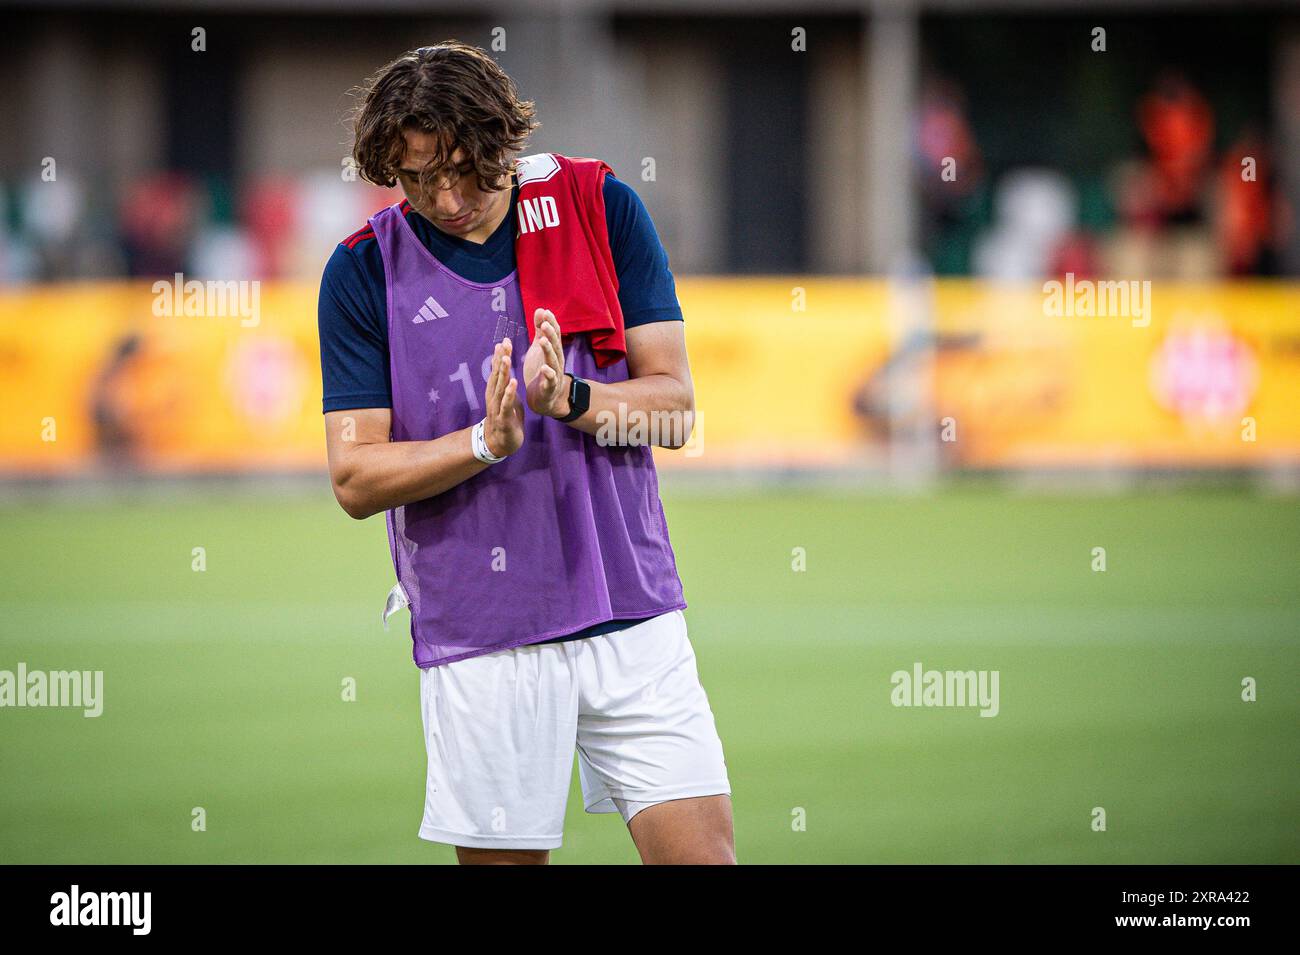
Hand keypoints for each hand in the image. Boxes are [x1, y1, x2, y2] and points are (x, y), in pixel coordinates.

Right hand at [483, 338, 523, 456]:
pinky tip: (514, 382)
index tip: (504, 340)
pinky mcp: (503, 418)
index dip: (500, 356)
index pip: (497, 371)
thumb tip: (508, 372)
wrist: (500, 444)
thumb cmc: (506, 420)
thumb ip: (507, 386)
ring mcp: (497, 407)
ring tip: (507, 357)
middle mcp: (494, 397)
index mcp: (496, 391)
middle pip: (497, 374)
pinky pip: (506, 403)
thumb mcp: (508, 400)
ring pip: (500, 387)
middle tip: (505, 341)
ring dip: (503, 372)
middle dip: (501, 358)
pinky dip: (509, 392)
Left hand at [523, 308, 569, 417]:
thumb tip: (541, 309)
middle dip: (550, 334)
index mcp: (552, 351)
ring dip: (548, 350)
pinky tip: (544, 368)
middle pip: (555, 345)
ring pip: (553, 360)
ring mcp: (554, 374)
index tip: (545, 311)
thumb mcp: (539, 349)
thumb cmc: (542, 371)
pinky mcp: (549, 387)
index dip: (550, 323)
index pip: (554, 335)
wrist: (546, 399)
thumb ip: (540, 331)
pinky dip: (548, 374)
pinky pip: (551, 380)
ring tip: (542, 340)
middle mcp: (556, 361)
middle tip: (544, 324)